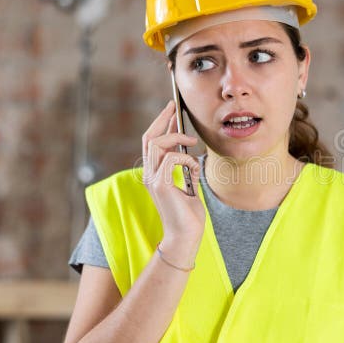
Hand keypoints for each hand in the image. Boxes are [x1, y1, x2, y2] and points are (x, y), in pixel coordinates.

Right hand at [142, 100, 204, 249]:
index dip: (160, 124)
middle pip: (149, 138)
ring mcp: (152, 179)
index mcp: (154, 173)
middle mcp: (149, 174)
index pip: (151, 142)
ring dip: (176, 138)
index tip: (172, 111)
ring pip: (156, 144)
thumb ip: (182, 166)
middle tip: (174, 106)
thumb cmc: (189, 214)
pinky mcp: (160, 185)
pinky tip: (194, 169)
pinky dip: (186, 159)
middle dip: (162, 120)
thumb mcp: (187, 183)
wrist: (186, 235)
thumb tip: (186, 146)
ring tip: (192, 141)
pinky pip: (172, 158)